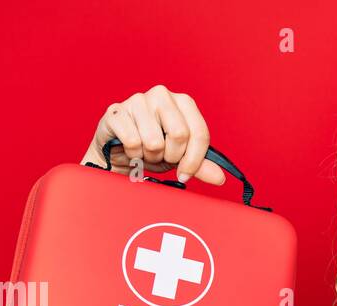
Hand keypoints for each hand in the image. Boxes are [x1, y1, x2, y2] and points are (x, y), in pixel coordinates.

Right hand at [80, 85, 226, 184]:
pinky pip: (133, 142)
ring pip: (154, 141)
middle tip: (161, 156)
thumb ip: (200, 166)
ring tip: (144, 152)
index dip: (194, 159)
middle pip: (180, 135)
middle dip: (170, 156)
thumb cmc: (151, 151)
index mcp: (183, 102)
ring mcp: (137, 100)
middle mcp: (162, 95)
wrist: (117, 154)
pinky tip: (129, 149)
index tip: (185, 174)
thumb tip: (220, 178)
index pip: (199, 133)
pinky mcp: (116, 112)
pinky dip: (133, 154)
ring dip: (149, 156)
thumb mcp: (180, 158)